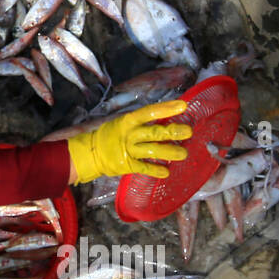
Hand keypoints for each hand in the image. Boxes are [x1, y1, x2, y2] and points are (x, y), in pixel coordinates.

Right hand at [66, 100, 192, 183]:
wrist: (90, 152)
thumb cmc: (111, 135)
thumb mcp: (123, 123)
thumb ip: (142, 123)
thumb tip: (166, 120)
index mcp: (128, 121)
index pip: (149, 112)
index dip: (166, 109)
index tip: (183, 106)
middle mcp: (129, 134)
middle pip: (154, 133)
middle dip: (172, 132)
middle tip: (188, 132)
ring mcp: (128, 150)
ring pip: (153, 151)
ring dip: (170, 152)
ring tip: (183, 153)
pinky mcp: (127, 165)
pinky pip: (145, 168)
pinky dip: (156, 170)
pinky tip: (166, 172)